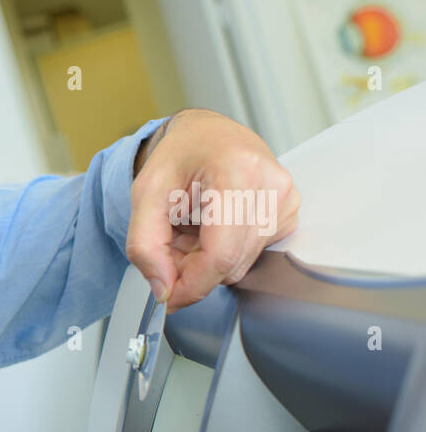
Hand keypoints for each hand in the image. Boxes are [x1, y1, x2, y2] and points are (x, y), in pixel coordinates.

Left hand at [128, 109, 300, 313]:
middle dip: (192, 268)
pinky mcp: (287, 213)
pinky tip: (211, 228)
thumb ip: (144, 244)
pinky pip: (250, 255)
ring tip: (190, 228)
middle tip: (170, 243)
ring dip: (206, 260)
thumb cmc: (180, 156)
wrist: (208, 135)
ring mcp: (285, 200)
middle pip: (230, 264)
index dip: (190, 285)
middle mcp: (271, 185)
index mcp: (238, 172)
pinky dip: (223, 252)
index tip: (167, 296)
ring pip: (239, 265)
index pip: (220, 254)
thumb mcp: (145, 194)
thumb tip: (162, 288)